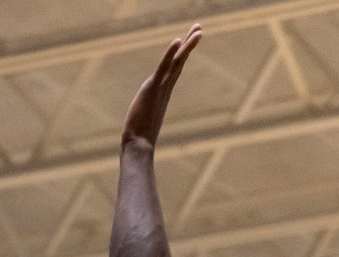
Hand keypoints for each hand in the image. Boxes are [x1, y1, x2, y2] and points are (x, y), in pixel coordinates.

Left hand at [122, 25, 200, 147]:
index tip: (189, 41)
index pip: (175, 69)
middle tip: (199, 28)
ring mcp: (161, 88)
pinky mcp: (152, 89)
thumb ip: (144, 117)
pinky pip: (163, 68)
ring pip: (177, 62)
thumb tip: (141, 127)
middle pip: (180, 62)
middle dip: (189, 44)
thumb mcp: (142, 122)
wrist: (139, 147)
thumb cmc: (139, 139)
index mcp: (163, 93)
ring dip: (187, 45)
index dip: (182, 54)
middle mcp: (166, 88)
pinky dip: (170, 54)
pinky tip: (177, 40)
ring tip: (198, 30)